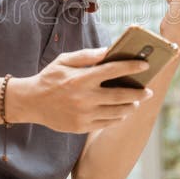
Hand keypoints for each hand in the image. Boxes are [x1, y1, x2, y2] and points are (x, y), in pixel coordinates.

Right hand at [10, 48, 152, 132]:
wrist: (31, 102)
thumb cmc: (50, 78)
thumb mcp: (65, 60)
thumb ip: (87, 55)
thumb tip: (109, 51)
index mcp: (81, 78)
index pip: (113, 70)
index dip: (131, 67)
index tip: (145, 65)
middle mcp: (84, 98)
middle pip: (120, 96)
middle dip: (139, 93)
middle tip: (149, 91)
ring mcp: (83, 114)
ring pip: (116, 112)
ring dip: (130, 107)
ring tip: (136, 102)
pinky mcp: (81, 127)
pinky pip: (106, 123)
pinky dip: (117, 117)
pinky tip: (122, 112)